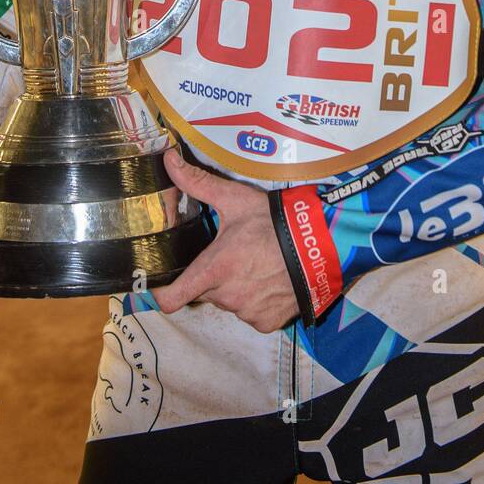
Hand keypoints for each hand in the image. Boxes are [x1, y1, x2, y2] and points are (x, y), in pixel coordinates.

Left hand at [151, 148, 298, 332]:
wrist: (322, 246)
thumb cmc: (276, 223)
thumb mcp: (236, 199)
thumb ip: (198, 183)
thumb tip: (169, 161)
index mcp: (214, 270)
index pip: (171, 298)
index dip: (161, 292)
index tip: (162, 282)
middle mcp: (227, 297)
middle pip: (205, 291)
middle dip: (212, 275)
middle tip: (230, 254)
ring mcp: (248, 313)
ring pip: (229, 301)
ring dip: (235, 287)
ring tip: (256, 264)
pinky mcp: (267, 322)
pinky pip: (252, 313)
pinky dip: (257, 300)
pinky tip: (270, 279)